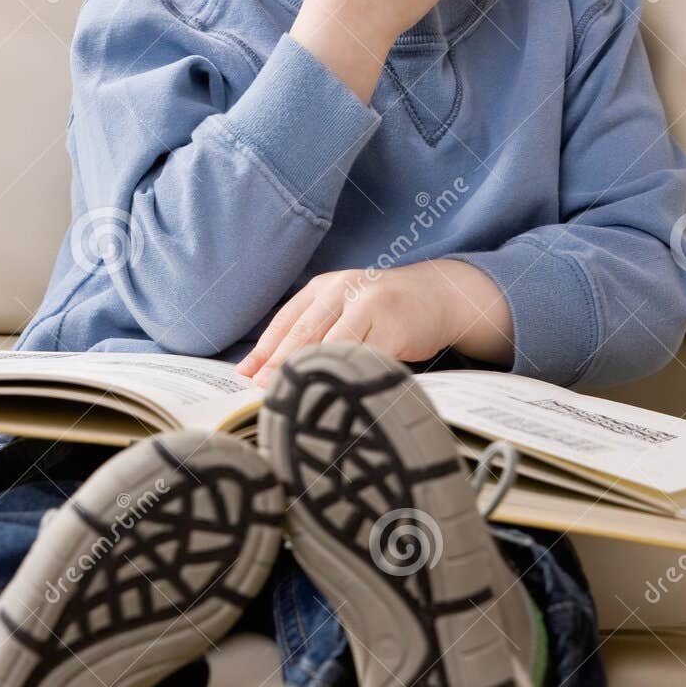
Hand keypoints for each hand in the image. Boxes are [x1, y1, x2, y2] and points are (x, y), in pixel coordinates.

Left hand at [235, 260, 468, 386]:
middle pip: (304, 335)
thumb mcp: (344, 306)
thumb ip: (312, 329)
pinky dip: (346, 380)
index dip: (264, 351)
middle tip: (265, 393)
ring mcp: (370, 307)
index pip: (286, 321)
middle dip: (281, 367)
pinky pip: (363, 362)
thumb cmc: (383, 308)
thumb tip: (265, 369)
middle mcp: (344, 289)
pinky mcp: (393, 329)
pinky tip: (334, 398)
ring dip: (311, 376)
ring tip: (293, 400)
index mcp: (325, 286)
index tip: (247, 377)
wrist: (439, 295)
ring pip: (332, 348)